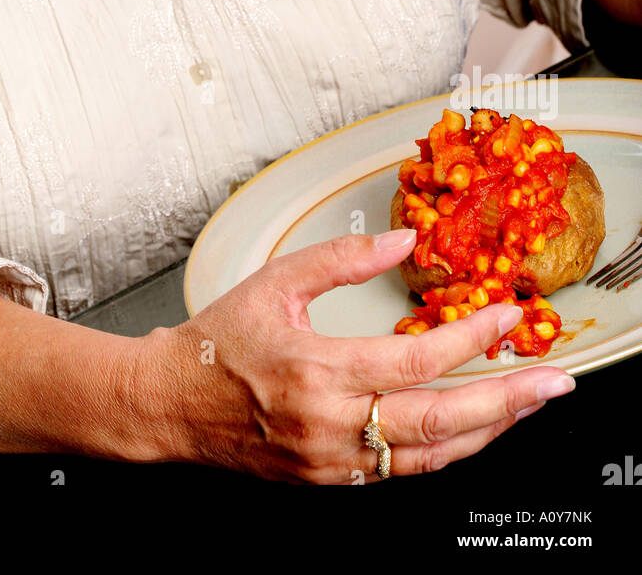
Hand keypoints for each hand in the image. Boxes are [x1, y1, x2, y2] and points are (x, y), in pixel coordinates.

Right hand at [139, 229, 575, 483]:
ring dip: (487, 429)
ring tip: (525, 404)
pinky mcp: (329, 481)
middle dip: (506, 399)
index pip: (415, 359)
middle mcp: (330, 423)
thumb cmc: (219, 341)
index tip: (506, 317)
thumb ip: (344, 258)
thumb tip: (404, 241)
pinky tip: (471, 427)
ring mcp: (331, 460)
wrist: (170, 402)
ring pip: (429, 454)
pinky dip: (445, 448)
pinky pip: (402, 471)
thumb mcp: (278, 280)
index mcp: (317, 368)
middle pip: (439, 418)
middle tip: (551, 381)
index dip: (470, 338)